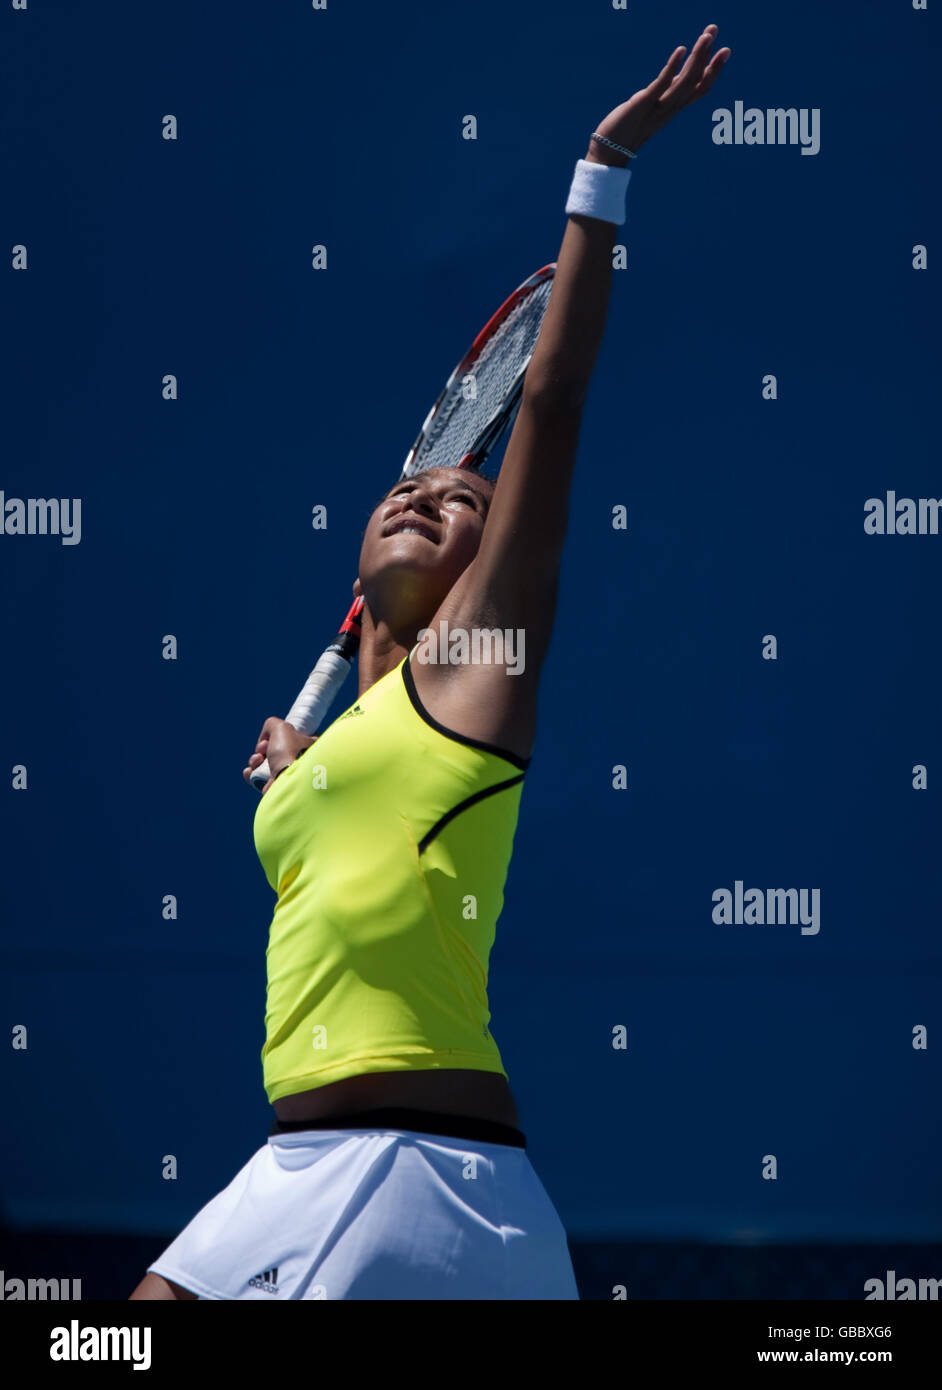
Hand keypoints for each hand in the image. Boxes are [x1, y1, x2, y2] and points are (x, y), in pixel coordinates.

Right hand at [243, 716, 316, 793]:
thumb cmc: (288, 753)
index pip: (297, 735)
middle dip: (263, 747)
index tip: (274, 733)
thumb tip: (267, 734)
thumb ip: (273, 723)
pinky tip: (250, 771)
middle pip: (276, 749)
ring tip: (258, 760)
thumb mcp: (281, 727)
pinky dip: (251, 773)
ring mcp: (288, 775)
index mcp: (310, 746)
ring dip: (256, 759)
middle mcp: (302, 762)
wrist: (285, 780)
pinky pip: (259, 777)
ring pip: (265, 763)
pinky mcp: (275, 787)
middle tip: (263, 748)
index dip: (281, 733)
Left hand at [591, 23, 729, 158]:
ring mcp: (659, 107)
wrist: (611, 149)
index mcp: (675, 108)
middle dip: (707, 55)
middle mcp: (671, 108)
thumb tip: (677, 73)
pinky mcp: (644, 104)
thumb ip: (666, 90)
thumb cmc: (630, 125)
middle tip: (714, 30)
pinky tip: (681, 49)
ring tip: (706, 36)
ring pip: (685, 81)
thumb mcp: (653, 104)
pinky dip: (673, 66)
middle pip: (696, 81)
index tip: (725, 50)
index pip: (701, 88)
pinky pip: (662, 84)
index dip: (714, 70)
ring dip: (697, 57)